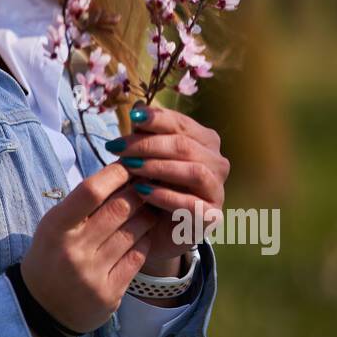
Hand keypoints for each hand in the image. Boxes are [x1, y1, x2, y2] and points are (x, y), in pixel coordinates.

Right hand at [19, 161, 157, 336]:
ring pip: (133, 233)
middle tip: (148, 184)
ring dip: (146, 216)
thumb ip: (81, 206)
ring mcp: (92, 273)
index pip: (90, 191)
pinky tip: (144, 235)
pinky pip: (137, 258)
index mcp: (55, 227)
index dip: (115, 174)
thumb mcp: (53, 227)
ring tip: (150, 208)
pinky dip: (144, 241)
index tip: (128, 166)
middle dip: (138, 192)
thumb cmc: (50, 257)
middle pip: (119, 209)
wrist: (41, 309)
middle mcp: (74, 250)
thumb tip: (118, 174)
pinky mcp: (109, 293)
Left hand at [107, 100, 229, 271]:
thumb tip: (139, 107)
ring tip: (130, 168)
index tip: (132, 118)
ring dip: (159, 167)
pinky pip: (193, 203)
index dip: (157, 119)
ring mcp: (217, 189)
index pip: (182, 123)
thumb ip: (144, 134)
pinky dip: (166, 196)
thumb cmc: (151, 184)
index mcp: (204, 140)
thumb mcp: (144, 156)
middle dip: (148, 144)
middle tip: (119, 148)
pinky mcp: (212, 216)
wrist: (155, 229)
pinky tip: (143, 192)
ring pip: (194, 171)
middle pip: (185, 145)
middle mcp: (217, 162)